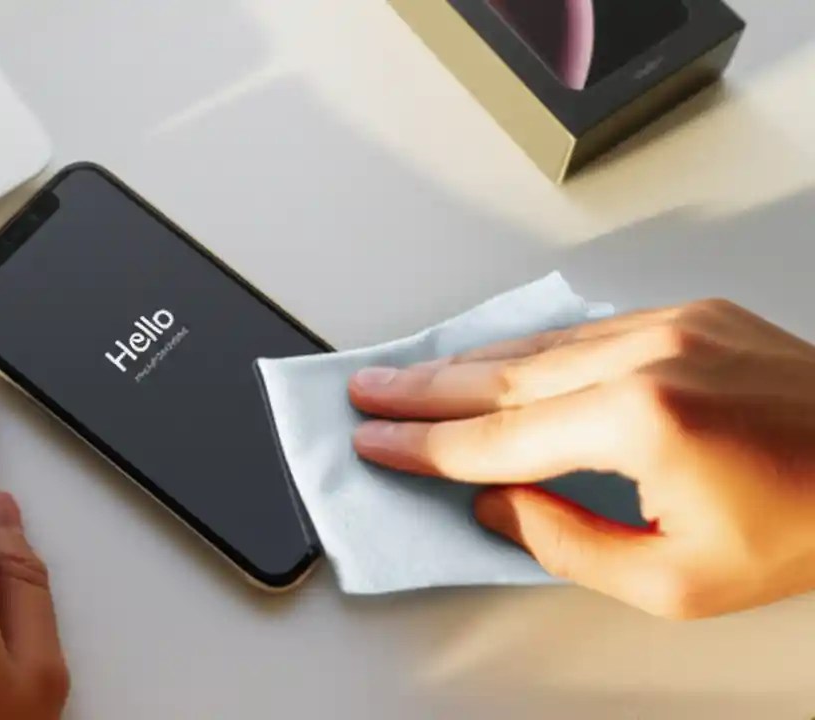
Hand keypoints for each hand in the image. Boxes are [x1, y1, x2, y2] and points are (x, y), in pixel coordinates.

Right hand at [349, 300, 814, 618]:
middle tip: (366, 391)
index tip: (374, 442)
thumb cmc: (806, 527)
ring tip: (411, 375)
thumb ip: (565, 542)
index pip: (498, 437)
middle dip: (423, 388)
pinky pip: (585, 329)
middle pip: (501, 373)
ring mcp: (671, 325)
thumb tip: (496, 504)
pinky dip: (528, 347)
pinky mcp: (689, 314)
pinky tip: (494, 355)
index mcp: (643, 421)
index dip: (425, 446)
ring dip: (466, 362)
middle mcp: (649, 355)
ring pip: (537, 342)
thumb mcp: (675, 580)